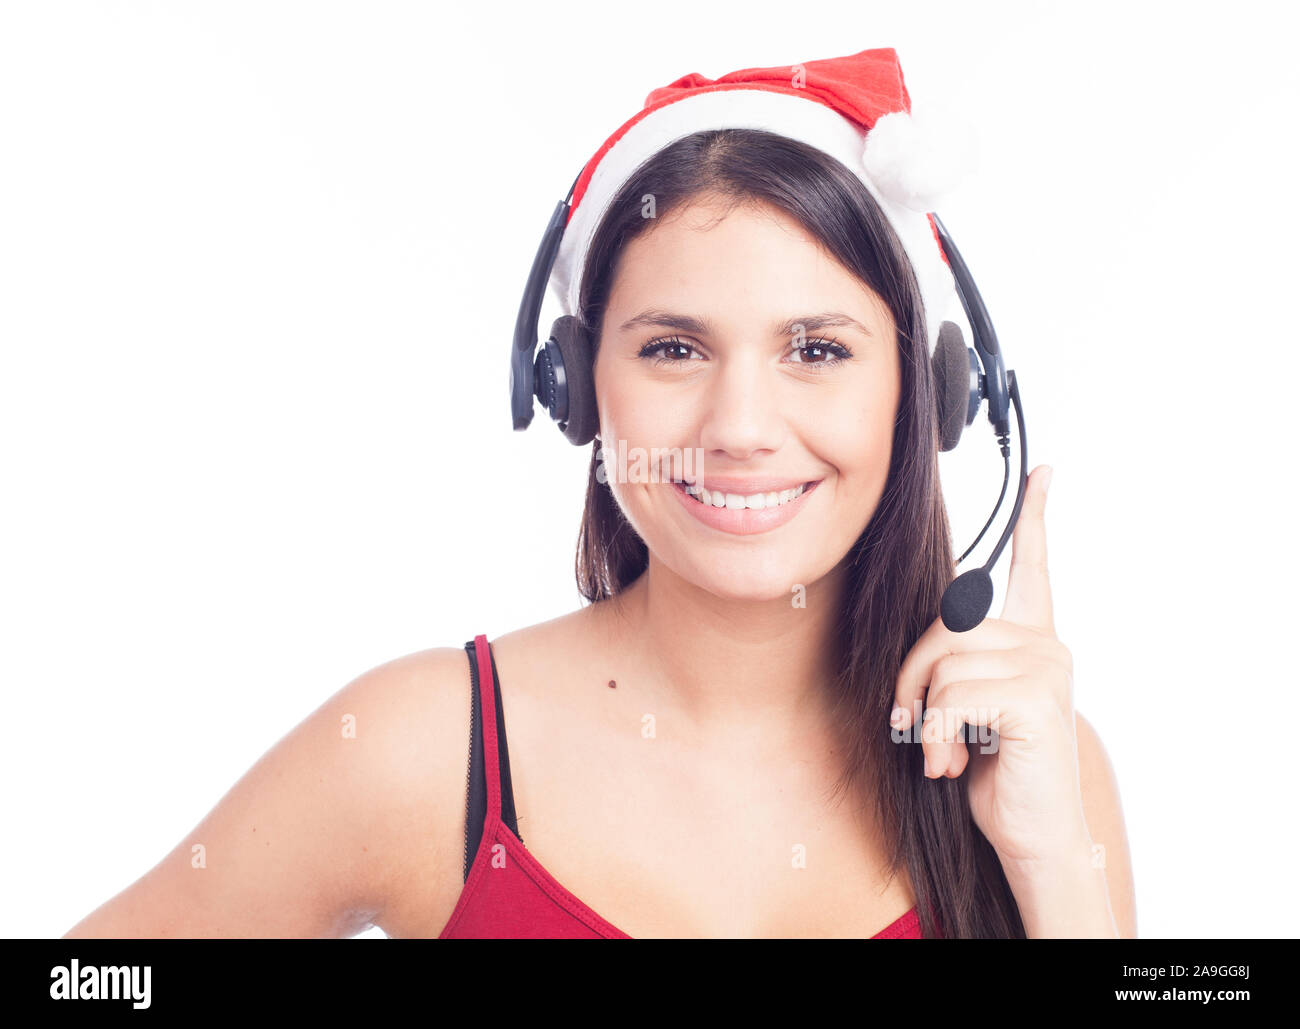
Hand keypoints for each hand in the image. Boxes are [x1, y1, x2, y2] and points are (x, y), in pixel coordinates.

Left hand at [890, 464, 1089, 869]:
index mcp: (1033, 641)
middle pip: (945, 627)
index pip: (1034, 567)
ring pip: (943, 661)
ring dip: (923, 716)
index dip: (1036, 518)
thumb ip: (955, 664)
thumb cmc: (993, 773)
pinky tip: (955, 764)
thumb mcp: (965, 709)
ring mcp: (1047, 667)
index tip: (1046, 472)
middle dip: (912, 679)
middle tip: (912, 727)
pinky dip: (934, 735)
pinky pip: (950, 695)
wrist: (1032, 838)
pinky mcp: (1036, 696)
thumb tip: (929, 644)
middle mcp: (1047, 644)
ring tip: (943, 754)